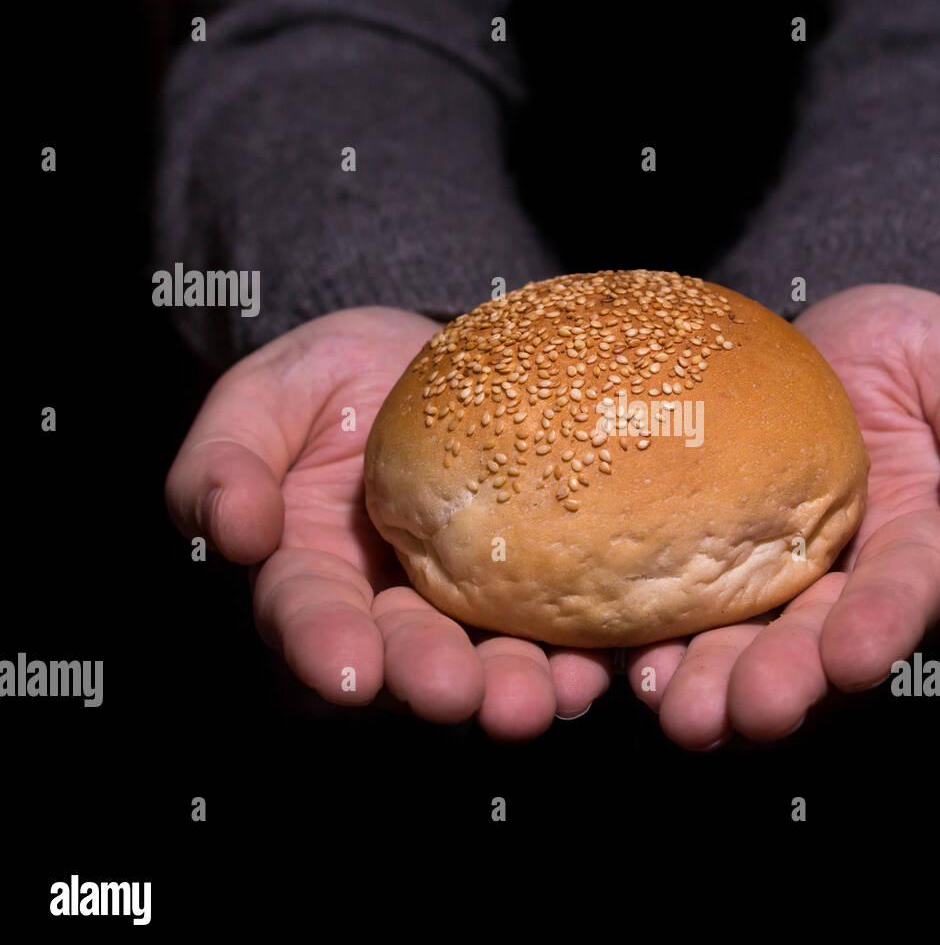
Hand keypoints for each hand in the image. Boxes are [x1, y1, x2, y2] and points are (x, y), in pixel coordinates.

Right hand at [165, 307, 611, 740]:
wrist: (438, 357)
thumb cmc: (337, 379)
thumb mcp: (263, 397)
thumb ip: (225, 461)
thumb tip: (234, 531)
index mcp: (312, 573)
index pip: (309, 618)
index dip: (325, 646)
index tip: (349, 670)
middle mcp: (392, 607)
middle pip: (407, 656)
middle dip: (432, 680)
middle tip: (459, 694)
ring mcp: (471, 604)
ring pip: (488, 659)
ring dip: (513, 687)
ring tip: (537, 700)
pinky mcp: (541, 587)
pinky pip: (564, 629)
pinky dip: (582, 655)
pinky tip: (597, 667)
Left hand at [623, 284, 939, 748]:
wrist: (820, 343)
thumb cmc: (913, 355)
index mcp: (923, 547)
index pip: (911, 589)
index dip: (886, 624)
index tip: (857, 656)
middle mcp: (845, 586)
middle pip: (817, 644)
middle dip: (786, 682)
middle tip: (753, 711)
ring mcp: (769, 584)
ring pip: (744, 646)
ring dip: (713, 684)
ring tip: (681, 713)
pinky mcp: (704, 566)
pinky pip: (676, 611)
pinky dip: (647, 644)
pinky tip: (623, 666)